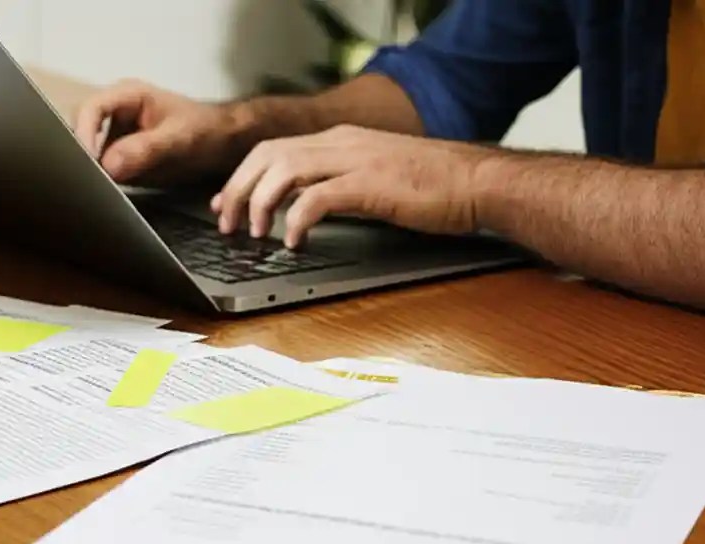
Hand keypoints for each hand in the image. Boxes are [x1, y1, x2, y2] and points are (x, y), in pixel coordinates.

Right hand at [74, 79, 244, 185]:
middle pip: (81, 131)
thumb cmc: (205, 131)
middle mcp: (115, 114)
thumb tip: (109, 165)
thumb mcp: (179, 138)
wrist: (223, 145)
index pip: (90, 109)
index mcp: (127, 95)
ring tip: (91, 190)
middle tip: (85, 181)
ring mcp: (115, 137)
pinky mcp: (119, 159)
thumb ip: (146, 148)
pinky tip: (102, 195)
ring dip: (88, 172)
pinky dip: (99, 183)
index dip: (83, 135)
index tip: (88, 162)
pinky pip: (101, 171)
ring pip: (87, 154)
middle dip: (80, 155)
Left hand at [211, 125, 492, 247]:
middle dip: (240, 189)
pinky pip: (316, 199)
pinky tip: (292, 241)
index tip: (226, 203)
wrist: (478, 182)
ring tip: (254, 233)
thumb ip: (341, 182)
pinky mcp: (369, 185)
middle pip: (268, 156)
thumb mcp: (376, 175)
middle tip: (228, 223)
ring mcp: (355, 161)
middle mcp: (342, 144)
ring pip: (284, 171)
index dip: (243, 176)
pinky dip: (295, 219)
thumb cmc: (435, 186)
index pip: (274, 149)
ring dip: (260, 203)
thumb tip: (306, 206)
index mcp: (341, 141)